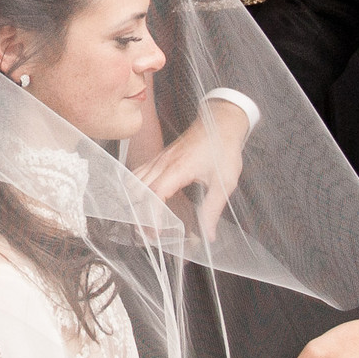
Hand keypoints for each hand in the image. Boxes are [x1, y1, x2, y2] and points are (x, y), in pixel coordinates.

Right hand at [131, 97, 249, 239]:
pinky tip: (143, 202)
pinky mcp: (159, 157)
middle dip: (139, 214)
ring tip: (145, 221)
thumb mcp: (225, 182)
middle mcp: (163, 163)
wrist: (221, 122)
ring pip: (134, 181)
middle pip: (137, 190)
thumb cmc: (224, 149)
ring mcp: (158, 159)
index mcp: (178, 168)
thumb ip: (213, 209)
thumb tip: (208, 235)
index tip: (155, 232)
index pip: (155, 193)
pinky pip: (138, 173)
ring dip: (135, 202)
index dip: (151, 214)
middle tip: (148, 234)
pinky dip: (135, 190)